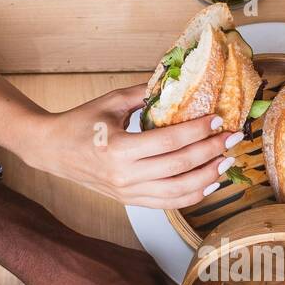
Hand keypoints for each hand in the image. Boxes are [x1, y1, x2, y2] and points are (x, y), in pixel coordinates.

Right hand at [34, 83, 243, 206]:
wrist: (52, 150)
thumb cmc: (80, 123)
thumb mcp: (110, 102)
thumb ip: (145, 93)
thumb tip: (177, 82)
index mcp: (118, 149)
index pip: (168, 142)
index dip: (197, 131)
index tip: (217, 120)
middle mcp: (124, 176)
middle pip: (179, 167)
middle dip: (210, 152)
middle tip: (231, 138)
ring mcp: (128, 192)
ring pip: (178, 192)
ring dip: (207, 177)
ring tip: (226, 161)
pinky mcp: (131, 201)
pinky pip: (169, 203)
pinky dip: (193, 195)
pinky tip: (210, 182)